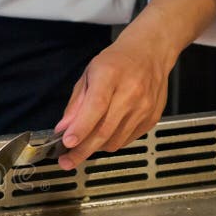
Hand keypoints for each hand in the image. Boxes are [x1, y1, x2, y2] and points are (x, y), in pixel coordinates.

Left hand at [54, 32, 173, 169]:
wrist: (151, 53)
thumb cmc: (116, 62)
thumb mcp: (89, 74)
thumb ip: (76, 104)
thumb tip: (63, 129)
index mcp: (110, 76)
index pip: (96, 106)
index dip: (81, 127)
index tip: (67, 143)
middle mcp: (131, 92)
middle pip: (105, 130)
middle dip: (82, 150)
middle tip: (66, 162)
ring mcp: (144, 107)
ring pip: (115, 140)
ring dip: (95, 148)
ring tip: (83, 144)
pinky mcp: (152, 118)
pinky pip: (127, 140)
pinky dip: (111, 143)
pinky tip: (104, 135)